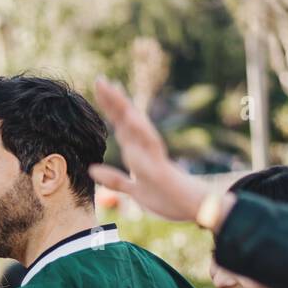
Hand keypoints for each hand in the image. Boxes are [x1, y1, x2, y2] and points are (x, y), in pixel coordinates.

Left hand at [88, 78, 211, 222]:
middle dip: (113, 100)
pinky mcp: (161, 165)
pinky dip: (140, 130)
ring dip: (124, 106)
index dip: (110, 109)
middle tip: (100, 79)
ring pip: (137, 125)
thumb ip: (115, 180)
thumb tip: (92, 169)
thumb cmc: (168, 198)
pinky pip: (151, 145)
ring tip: (112, 88)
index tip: (100, 89)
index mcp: (139, 153)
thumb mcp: (134, 191)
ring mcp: (153, 154)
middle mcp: (146, 148)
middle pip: (126, 120)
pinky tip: (130, 115)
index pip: (121, 126)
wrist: (194, 208)